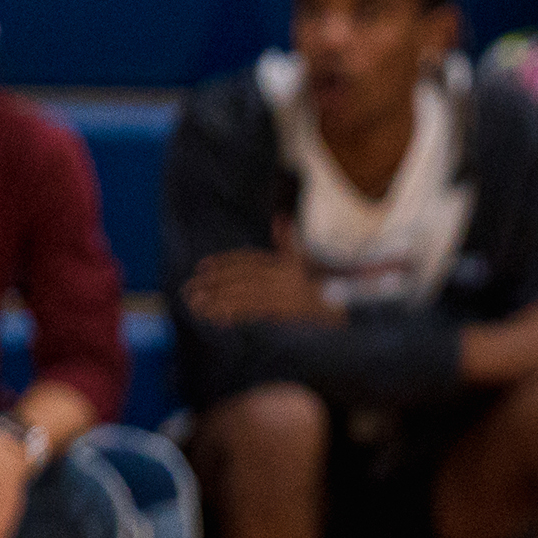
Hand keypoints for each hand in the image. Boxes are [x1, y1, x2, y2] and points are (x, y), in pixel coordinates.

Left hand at [184, 217, 341, 326]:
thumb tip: (282, 218)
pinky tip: (219, 319)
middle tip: (189, 288)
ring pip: (242, 295)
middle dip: (212, 283)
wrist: (347, 311)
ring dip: (217, 300)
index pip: (247, 260)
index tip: (202, 267)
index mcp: (283, 264)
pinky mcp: (284, 312)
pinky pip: (254, 312)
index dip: (223, 262)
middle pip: (239, 277)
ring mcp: (283, 294)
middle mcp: (281, 277)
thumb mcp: (307, 263)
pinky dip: (235, 315)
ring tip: (196, 305)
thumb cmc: (326, 287)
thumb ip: (290, 243)